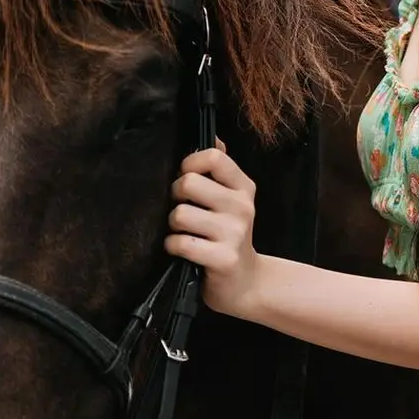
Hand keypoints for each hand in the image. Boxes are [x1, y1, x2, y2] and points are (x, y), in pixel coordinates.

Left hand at [166, 142, 259, 317]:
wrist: (246, 283)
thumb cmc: (230, 237)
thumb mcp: (233, 200)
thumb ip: (221, 170)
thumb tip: (212, 136)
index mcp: (244, 188)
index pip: (213, 157)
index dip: (189, 163)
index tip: (185, 176)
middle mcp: (243, 207)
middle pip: (188, 183)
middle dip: (175, 197)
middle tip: (182, 209)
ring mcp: (234, 234)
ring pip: (179, 214)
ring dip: (172, 227)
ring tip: (183, 233)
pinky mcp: (222, 259)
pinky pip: (180, 243)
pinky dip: (173, 247)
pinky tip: (182, 251)